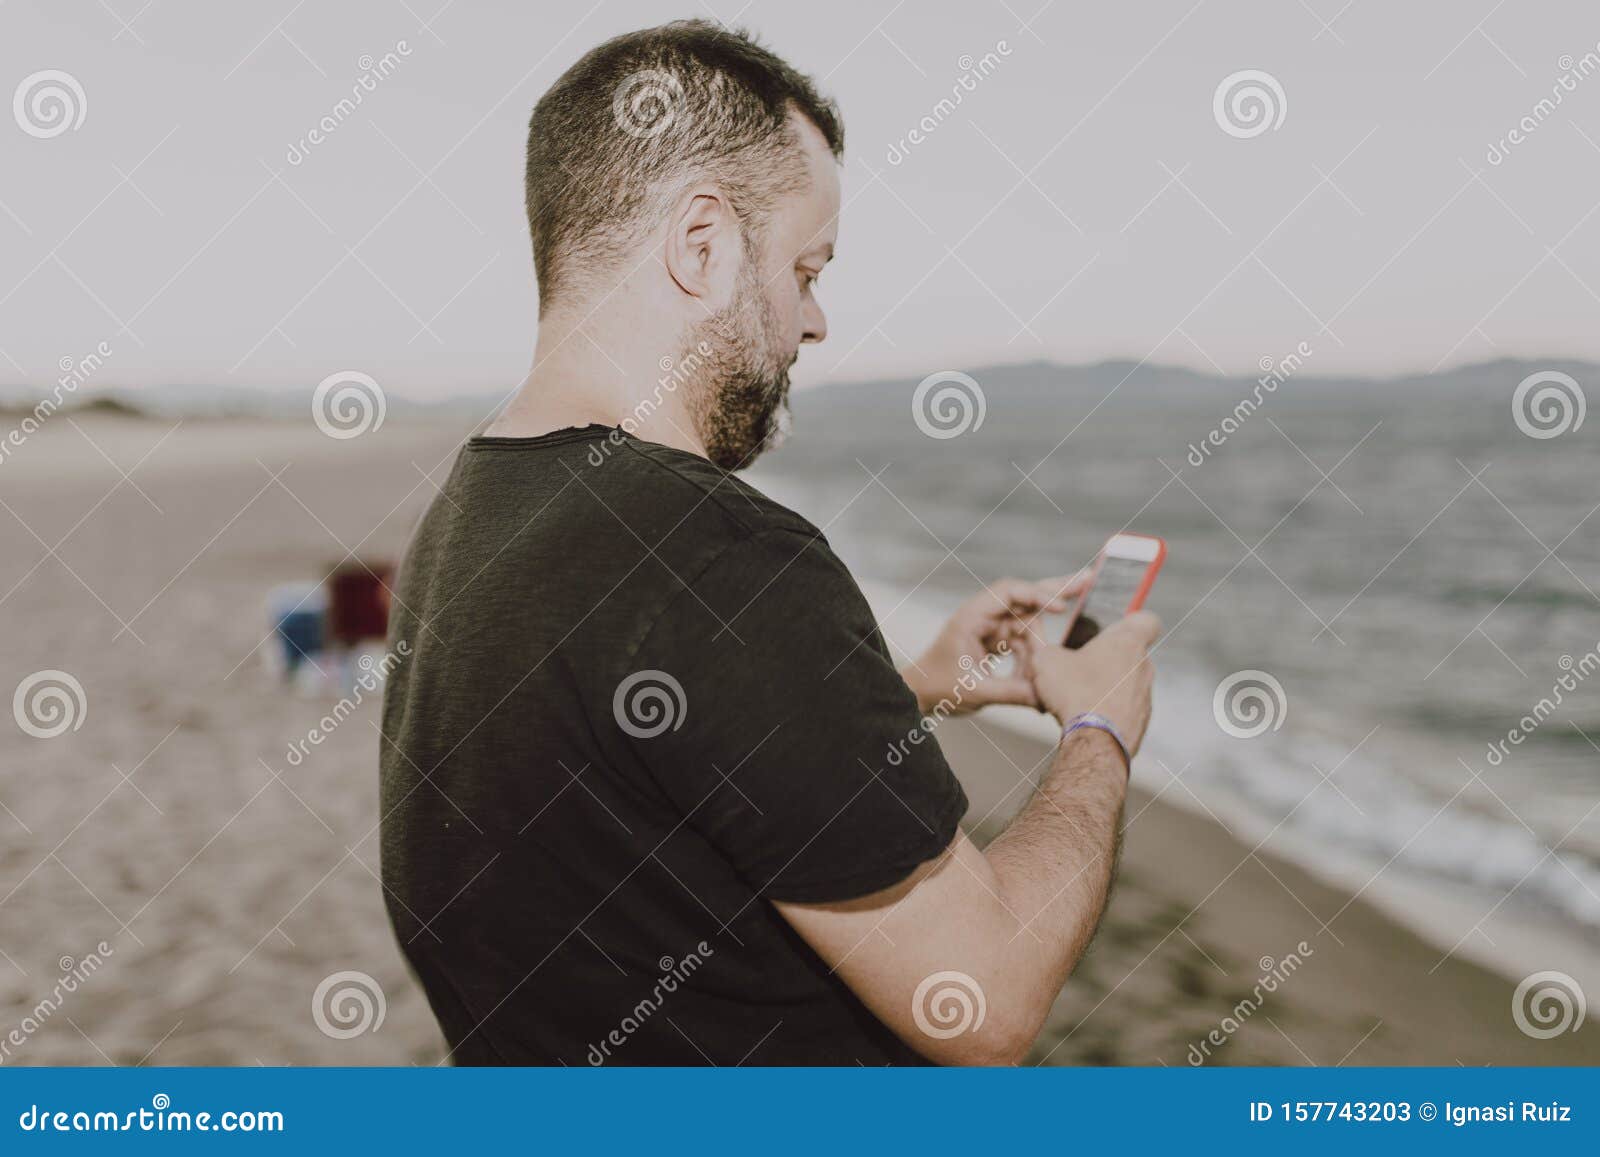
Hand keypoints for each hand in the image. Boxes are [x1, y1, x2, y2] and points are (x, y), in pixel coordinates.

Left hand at [900, 573, 1088, 715]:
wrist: (919, 696)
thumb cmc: (937, 687)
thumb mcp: (975, 691)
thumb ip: (1012, 693)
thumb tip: (1045, 696)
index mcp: (972, 616)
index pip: (1009, 593)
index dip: (1036, 596)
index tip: (1059, 609)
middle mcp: (984, 617)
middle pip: (1026, 598)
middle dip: (1057, 592)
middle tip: (1089, 580)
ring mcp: (991, 629)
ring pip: (1028, 627)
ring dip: (1040, 651)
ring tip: (1039, 678)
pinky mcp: (996, 643)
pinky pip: (1023, 644)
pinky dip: (1033, 659)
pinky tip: (1037, 678)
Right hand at [1029, 610, 1159, 755]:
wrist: (1095, 739)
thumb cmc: (1077, 694)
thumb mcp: (1047, 661)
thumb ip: (1051, 650)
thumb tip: (1048, 655)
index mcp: (1127, 642)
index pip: (1146, 620)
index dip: (1131, 620)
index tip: (1116, 626)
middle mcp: (1143, 667)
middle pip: (1130, 654)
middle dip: (1107, 659)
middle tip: (1080, 666)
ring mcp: (1145, 696)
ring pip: (1126, 683)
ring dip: (1107, 687)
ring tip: (1078, 697)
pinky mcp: (1141, 721)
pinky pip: (1124, 709)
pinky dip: (1108, 711)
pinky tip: (1086, 717)